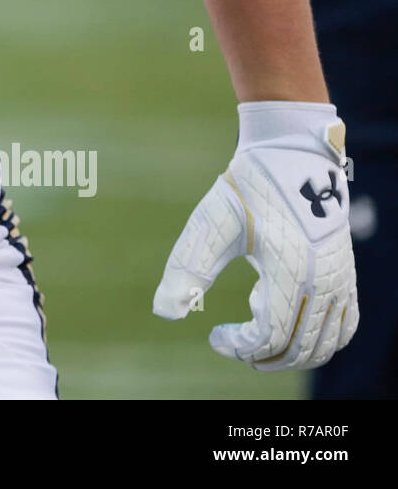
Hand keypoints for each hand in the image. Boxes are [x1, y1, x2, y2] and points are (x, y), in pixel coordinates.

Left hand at [152, 102, 357, 369]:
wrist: (290, 153)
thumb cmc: (247, 187)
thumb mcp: (211, 225)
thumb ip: (187, 270)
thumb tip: (164, 312)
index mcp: (291, 274)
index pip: (271, 337)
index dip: (240, 346)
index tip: (214, 334)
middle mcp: (323, 283)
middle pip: (302, 349)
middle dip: (265, 357)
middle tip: (232, 345)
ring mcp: (340, 278)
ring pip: (327, 343)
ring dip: (293, 353)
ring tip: (257, 338)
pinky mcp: (346, 272)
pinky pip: (346, 324)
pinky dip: (320, 338)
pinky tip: (287, 320)